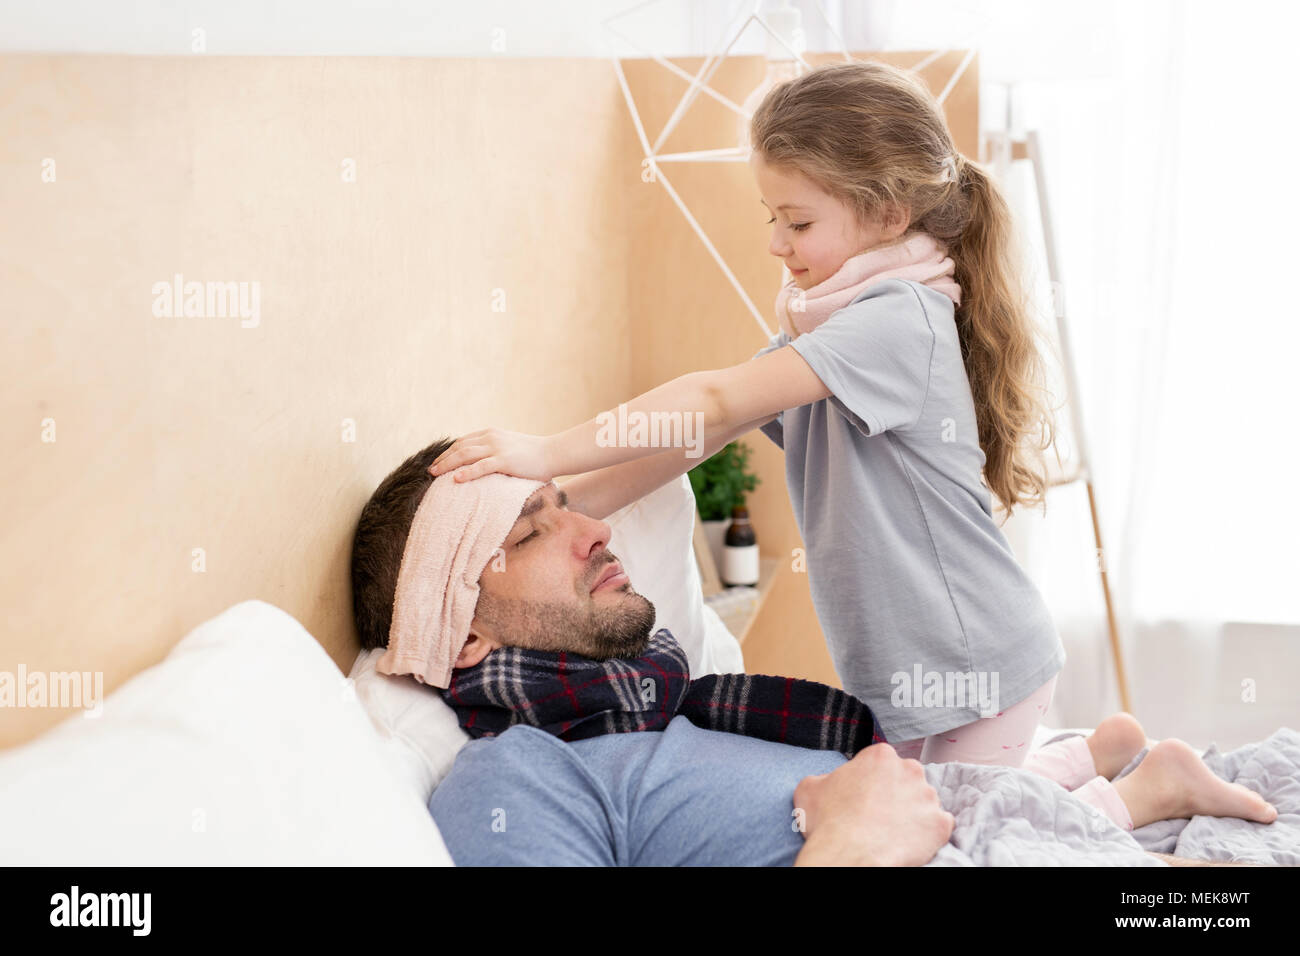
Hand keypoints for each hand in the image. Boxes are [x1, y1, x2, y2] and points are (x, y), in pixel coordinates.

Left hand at [428, 428, 553, 482]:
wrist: (553, 453)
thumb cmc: (534, 454)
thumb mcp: (510, 447)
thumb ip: (495, 450)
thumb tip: (484, 463)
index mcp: (491, 433)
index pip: (463, 441)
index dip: (448, 452)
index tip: (438, 462)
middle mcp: (491, 437)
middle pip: (459, 447)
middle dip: (443, 459)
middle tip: (431, 471)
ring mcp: (497, 448)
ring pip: (465, 455)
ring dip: (447, 464)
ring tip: (435, 474)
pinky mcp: (505, 461)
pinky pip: (481, 467)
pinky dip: (467, 472)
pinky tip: (456, 479)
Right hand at [792, 744, 953, 866]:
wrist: (848, 856)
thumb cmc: (828, 822)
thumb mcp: (810, 787)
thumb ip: (826, 776)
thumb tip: (829, 782)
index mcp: (881, 756)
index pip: (882, 763)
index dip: (872, 781)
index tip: (865, 796)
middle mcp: (910, 769)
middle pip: (907, 778)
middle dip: (897, 793)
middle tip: (880, 814)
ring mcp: (928, 797)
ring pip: (924, 801)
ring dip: (913, 813)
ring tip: (893, 831)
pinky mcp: (940, 824)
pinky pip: (939, 825)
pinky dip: (929, 833)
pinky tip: (910, 841)